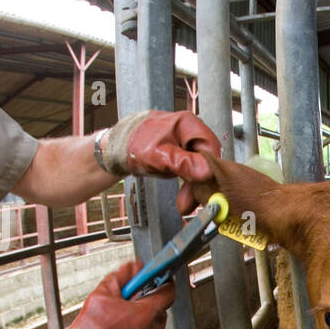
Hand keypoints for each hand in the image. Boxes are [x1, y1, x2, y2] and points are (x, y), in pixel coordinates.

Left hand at [99, 110, 222, 214]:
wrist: (117, 149)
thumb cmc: (133, 145)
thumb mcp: (158, 155)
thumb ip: (183, 163)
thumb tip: (208, 172)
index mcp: (188, 124)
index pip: (211, 147)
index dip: (211, 168)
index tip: (206, 188)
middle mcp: (192, 133)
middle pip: (208, 159)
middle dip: (202, 182)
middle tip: (194, 202)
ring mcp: (188, 145)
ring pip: (201, 168)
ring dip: (195, 188)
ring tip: (185, 204)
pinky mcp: (184, 156)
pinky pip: (193, 172)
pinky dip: (189, 186)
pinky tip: (184, 198)